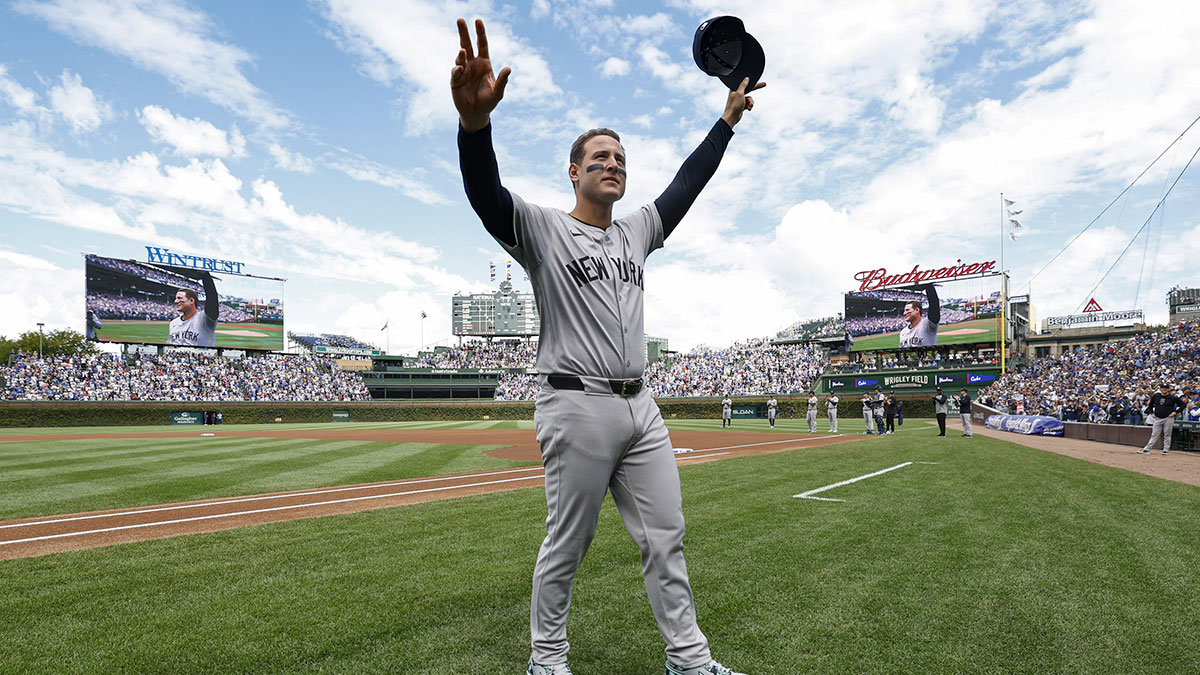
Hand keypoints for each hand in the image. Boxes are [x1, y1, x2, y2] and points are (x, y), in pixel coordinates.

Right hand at [450, 18, 510, 132]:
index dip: (480, 33)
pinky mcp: (456, 81)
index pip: (482, 44)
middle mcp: (473, 64)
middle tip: (460, 20)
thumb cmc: (488, 102)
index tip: (478, 21)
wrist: (476, 114)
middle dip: (464, 32)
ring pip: (460, 57)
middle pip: (468, 44)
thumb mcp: (498, 92)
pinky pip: (456, 72)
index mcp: (484, 63)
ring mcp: (463, 71)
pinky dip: (458, 70)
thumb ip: (502, 80)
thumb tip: (509, 68)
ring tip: (463, 52)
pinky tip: (461, 69)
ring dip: (461, 54)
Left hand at [721, 77, 765, 127]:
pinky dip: (749, 106)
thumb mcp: (740, 93)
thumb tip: (746, 78)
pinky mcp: (741, 105)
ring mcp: (739, 100)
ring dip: (750, 102)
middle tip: (764, 84)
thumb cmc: (734, 105)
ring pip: (749, 98)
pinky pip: (748, 104)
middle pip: (749, 90)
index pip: (746, 84)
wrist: (732, 117)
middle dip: (756, 89)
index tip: (761, 81)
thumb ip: (743, 85)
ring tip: (749, 106)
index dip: (754, 83)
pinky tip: (748, 109)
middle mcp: (736, 94)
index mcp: (734, 89)